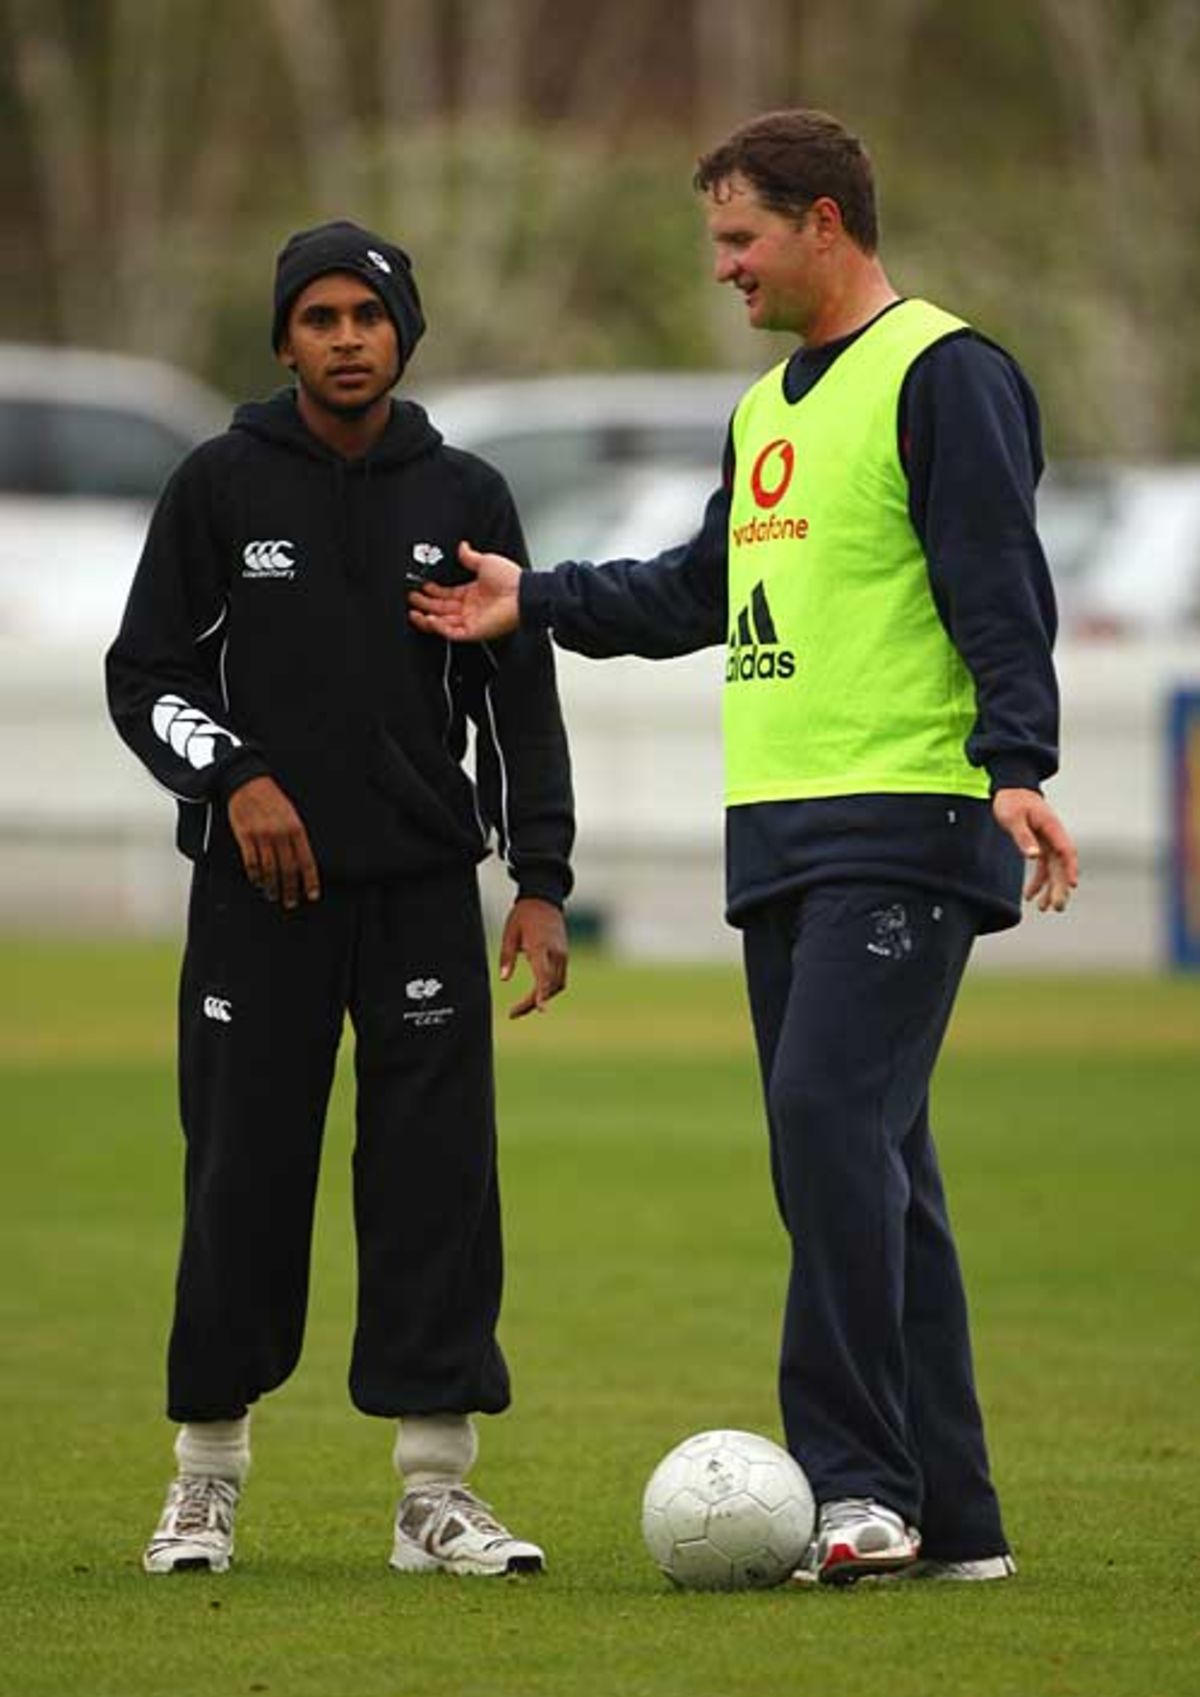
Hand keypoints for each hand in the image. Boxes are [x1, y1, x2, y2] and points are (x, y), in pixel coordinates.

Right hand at [227, 775, 320, 909]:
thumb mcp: (291, 813)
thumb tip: (301, 862)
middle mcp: (280, 833)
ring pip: (269, 869)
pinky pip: (251, 862)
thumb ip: (297, 836)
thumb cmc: (271, 798)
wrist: (246, 782)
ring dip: (272, 886)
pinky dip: (255, 875)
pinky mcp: (245, 836)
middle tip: (291, 902)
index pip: (306, 860)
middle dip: (290, 889)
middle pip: (287, 869)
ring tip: (274, 896)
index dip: (309, 880)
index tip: (312, 895)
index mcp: (296, 828)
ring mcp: (262, 836)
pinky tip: (258, 882)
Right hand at [408, 541, 522, 641]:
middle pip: (441, 609)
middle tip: (411, 599)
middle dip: (424, 604)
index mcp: (473, 592)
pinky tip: (429, 620)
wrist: (522, 593)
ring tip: (414, 612)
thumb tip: (462, 547)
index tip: (421, 587)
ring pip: (443, 623)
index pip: (447, 594)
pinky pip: (452, 632)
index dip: (432, 592)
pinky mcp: (474, 631)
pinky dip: (440, 627)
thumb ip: (470, 557)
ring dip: (427, 618)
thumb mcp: (486, 561)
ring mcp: (472, 620)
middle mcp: (471, 607)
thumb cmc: (511, 579)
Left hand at [499, 897, 567, 1017]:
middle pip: (550, 986)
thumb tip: (504, 979)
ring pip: (557, 985)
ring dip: (542, 997)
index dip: (541, 993)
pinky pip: (559, 979)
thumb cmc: (523, 915)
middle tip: (512, 1013)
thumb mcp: (509, 933)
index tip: (541, 1009)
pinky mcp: (564, 955)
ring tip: (522, 1007)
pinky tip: (536, 993)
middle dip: (534, 1002)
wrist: (544, 899)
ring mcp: (563, 954)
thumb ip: (507, 956)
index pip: (543, 975)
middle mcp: (556, 953)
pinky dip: (548, 989)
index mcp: (540, 946)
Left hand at [992, 788, 1078, 912]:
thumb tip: (1034, 856)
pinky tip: (1030, 897)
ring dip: (1050, 889)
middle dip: (1060, 887)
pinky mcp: (1041, 846)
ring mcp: (1049, 842)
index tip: (1071, 885)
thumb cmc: (1012, 801)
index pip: (1066, 851)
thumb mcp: (1013, 817)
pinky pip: (1043, 868)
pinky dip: (1038, 882)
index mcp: (1052, 827)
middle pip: (1061, 865)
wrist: (1012, 790)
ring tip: (1044, 909)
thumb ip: (1023, 836)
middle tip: (1057, 907)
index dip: (1070, 869)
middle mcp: (1054, 837)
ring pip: (1054, 870)